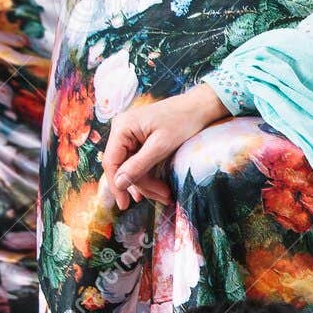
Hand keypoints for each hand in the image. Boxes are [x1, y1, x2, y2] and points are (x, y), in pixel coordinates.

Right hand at [100, 83, 228, 208]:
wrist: (200, 106)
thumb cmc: (182, 121)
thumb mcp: (160, 146)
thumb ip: (138, 166)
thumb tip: (118, 184)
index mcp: (122, 128)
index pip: (111, 162)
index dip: (117, 186)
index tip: (124, 206)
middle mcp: (122, 131)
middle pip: (123, 167)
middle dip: (142, 186)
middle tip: (163, 198)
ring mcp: (131, 135)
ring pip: (132, 167)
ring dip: (148, 184)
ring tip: (166, 196)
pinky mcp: (141, 140)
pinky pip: (140, 162)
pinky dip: (150, 175)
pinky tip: (159, 188)